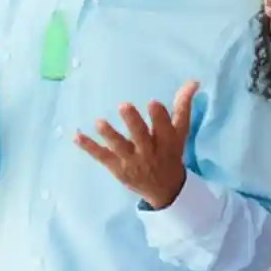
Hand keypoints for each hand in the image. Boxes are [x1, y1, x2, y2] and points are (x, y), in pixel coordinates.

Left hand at [74, 81, 199, 209]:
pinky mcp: (117, 168)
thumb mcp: (180, 131)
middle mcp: (149, 153)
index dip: (159, 116)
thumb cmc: (171, 152)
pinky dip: (89, 147)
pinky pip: (101, 156)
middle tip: (124, 106)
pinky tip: (77, 136)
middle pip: (141, 137)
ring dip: (110, 135)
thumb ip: (182, 106)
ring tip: (100, 123)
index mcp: (167, 142)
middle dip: (133, 123)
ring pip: (120, 148)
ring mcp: (131, 162)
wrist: (165, 189)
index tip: (153, 102)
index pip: (164, 128)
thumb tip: (193, 81)